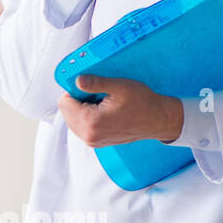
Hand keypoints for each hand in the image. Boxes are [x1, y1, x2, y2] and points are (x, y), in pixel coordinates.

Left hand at [57, 75, 183, 146]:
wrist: (158, 120)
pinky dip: (87, 116)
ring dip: (82, 109)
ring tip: (102, 103)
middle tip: (98, 95)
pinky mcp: (97, 142)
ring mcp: (93, 141)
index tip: (90, 88)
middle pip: (66, 112)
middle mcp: (89, 136)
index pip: (64, 103)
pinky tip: (103, 111)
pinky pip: (81, 126)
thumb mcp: (119, 87)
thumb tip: (77, 80)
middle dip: (77, 101)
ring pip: (72, 119)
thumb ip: (95, 83)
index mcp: (91, 123)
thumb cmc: (143, 103)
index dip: (75, 91)